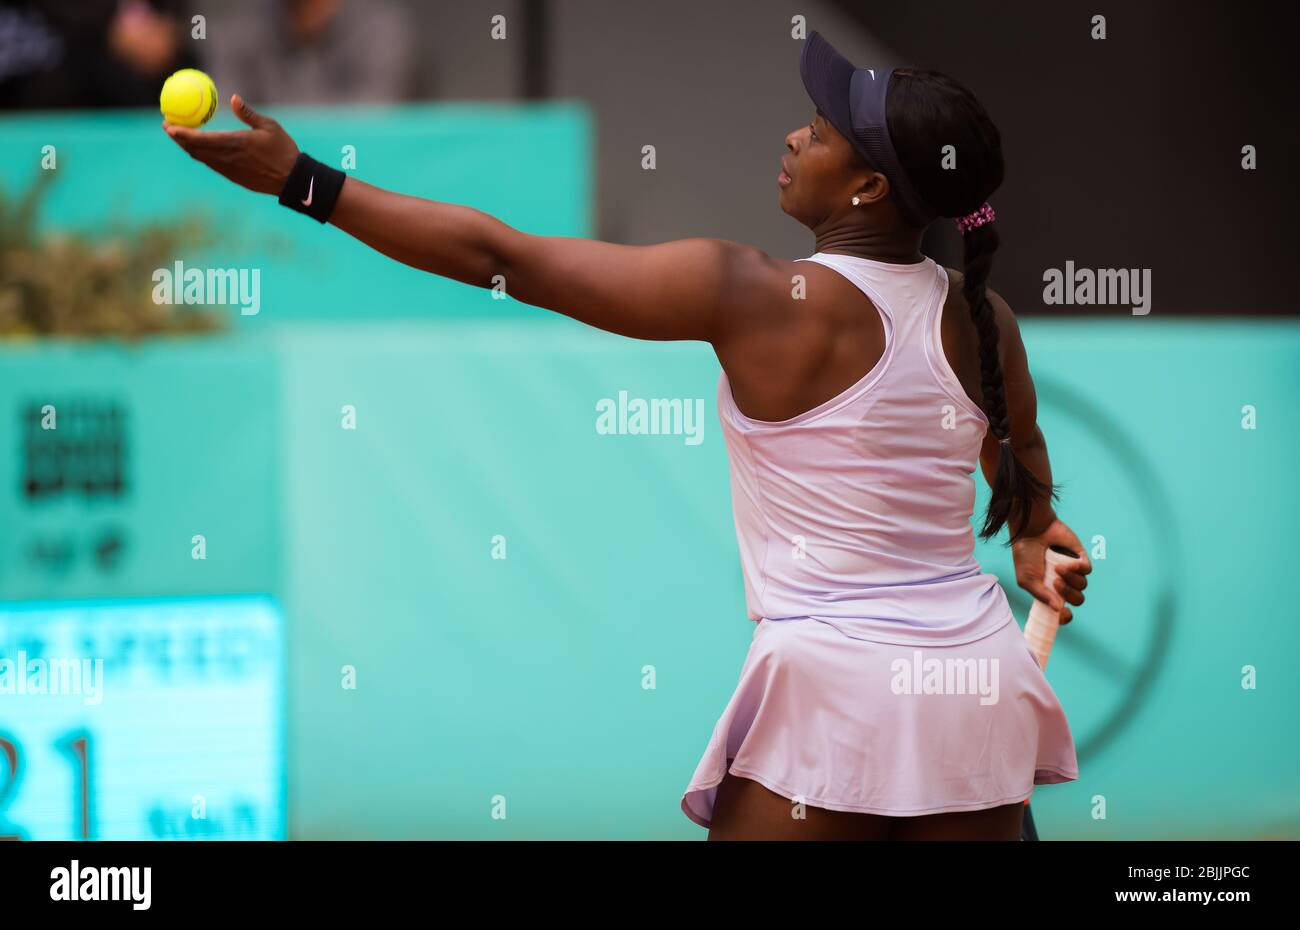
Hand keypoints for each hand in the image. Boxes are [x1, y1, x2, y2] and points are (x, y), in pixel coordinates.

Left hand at [164, 94, 299, 195]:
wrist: (292, 179)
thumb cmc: (283, 150)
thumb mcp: (269, 127)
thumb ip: (248, 114)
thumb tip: (234, 98)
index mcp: (235, 143)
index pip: (200, 139)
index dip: (181, 133)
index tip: (168, 124)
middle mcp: (227, 158)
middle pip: (194, 149)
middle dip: (178, 138)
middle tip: (168, 125)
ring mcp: (229, 170)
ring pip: (201, 157)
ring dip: (188, 146)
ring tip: (179, 135)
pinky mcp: (233, 177)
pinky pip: (211, 163)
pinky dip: (201, 154)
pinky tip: (200, 147)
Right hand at [1011, 517, 1091, 623]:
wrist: (1031, 531)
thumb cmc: (1025, 554)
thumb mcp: (1026, 579)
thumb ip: (1041, 596)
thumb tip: (1058, 609)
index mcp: (1049, 591)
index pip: (1062, 610)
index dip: (1065, 617)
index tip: (1064, 614)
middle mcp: (1063, 583)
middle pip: (1077, 599)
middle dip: (1069, 595)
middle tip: (1056, 583)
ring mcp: (1072, 571)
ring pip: (1082, 585)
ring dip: (1071, 579)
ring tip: (1058, 568)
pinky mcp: (1080, 558)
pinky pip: (1087, 570)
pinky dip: (1079, 569)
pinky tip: (1068, 563)